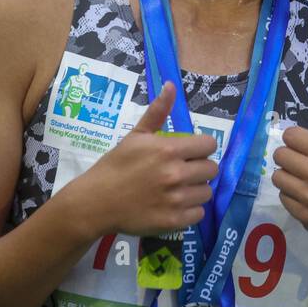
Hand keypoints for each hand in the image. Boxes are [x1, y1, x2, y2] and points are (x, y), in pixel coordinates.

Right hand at [64, 80, 218, 239]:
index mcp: (168, 150)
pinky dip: (190, 210)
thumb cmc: (115, 166)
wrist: (95, 202)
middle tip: (183, 172)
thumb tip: (172, 85)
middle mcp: (176, 174)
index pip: (209, 145)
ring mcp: (176, 199)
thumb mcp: (136, 136)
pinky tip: (175, 205)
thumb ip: (158, 112)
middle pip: (212, 169)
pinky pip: (199, 213)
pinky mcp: (174, 221)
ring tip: (178, 189)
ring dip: (196, 190)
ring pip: (207, 192)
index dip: (201, 148)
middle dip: (200, 169)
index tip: (191, 153)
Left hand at [270, 89, 307, 260]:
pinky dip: (292, 196)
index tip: (305, 145)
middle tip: (303, 162)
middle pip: (280, 154)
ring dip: (288, 176)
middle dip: (290, 156)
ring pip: (278, 176)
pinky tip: (307, 196)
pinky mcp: (305, 215)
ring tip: (303, 179)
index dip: (296, 139)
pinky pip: (283, 198)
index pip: (291, 135)